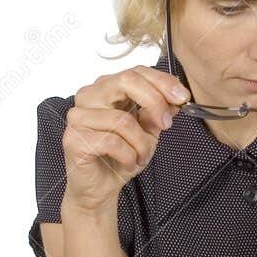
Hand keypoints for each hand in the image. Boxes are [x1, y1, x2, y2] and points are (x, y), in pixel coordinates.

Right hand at [61, 66, 189, 216]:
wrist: (101, 185)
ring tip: (142, 155)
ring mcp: (79, 116)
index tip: (183, 97)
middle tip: (165, 125)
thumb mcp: (149, 130)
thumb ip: (159, 111)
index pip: (136, 71)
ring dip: (142, 143)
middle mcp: (89, 96)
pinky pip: (112, 143)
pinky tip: (128, 162)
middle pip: (126, 81)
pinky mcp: (74, 139)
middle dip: (154, 103)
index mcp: (107, 88)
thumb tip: (177, 97)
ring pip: (123, 119)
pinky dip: (129, 156)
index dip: (163, 82)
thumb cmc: (122, 154)